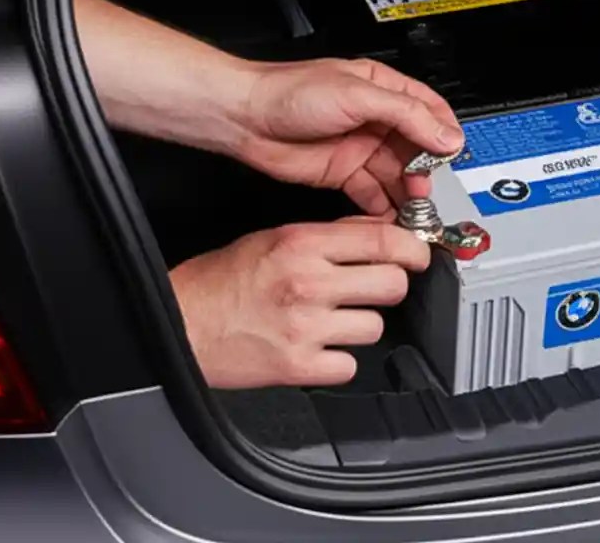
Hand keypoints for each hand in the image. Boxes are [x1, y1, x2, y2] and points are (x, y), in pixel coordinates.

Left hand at [73, 0, 461, 212]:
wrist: (245, 117)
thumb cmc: (289, 92)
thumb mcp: (358, 94)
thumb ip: (405, 114)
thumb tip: (443, 135)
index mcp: (383, 90)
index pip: (428, 111)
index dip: (444, 134)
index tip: (451, 157)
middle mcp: (375, 119)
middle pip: (416, 148)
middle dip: (426, 171)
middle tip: (427, 192)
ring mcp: (359, 147)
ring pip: (396, 174)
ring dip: (407, 193)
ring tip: (412, 210)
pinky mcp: (342, 172)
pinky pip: (373, 192)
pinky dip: (383, 206)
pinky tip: (388, 215)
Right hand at [170, 217, 429, 388]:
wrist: (181, 323)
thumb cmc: (220, 281)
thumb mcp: (273, 238)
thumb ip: (329, 235)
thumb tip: (378, 232)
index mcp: (301, 244)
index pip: (382, 240)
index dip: (412, 249)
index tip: (418, 255)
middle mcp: (307, 283)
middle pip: (392, 285)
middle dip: (388, 287)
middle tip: (372, 289)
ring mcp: (305, 327)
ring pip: (375, 327)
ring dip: (361, 325)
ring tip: (332, 320)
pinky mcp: (298, 366)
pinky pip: (349, 365)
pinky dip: (338, 360)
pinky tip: (319, 347)